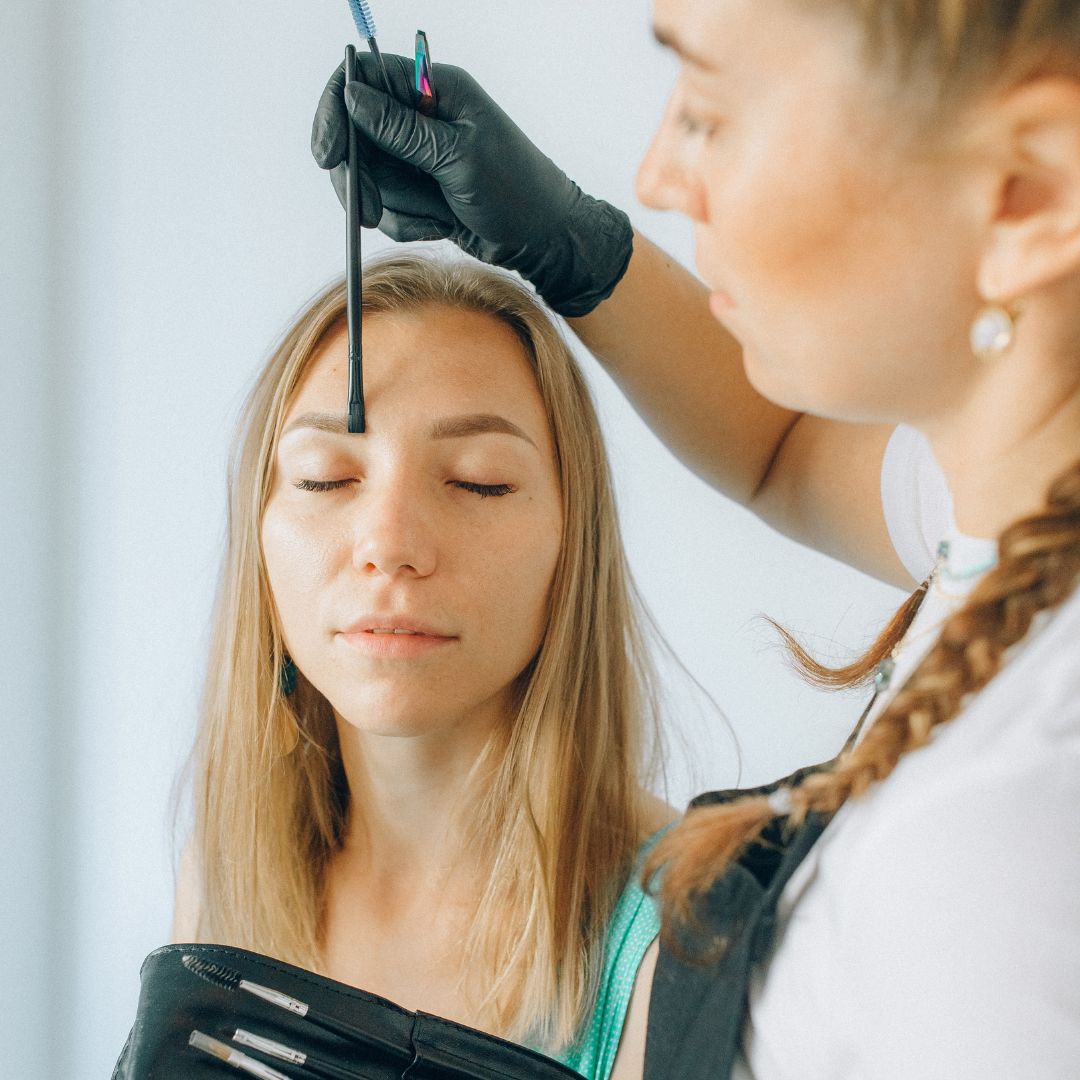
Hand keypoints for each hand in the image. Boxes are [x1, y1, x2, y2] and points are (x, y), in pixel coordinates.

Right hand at [311, 53, 631, 316]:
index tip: (327, 156)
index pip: (363, 78)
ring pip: (368, 177)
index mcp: (434, 89)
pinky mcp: (419, 191)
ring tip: (436, 215)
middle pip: (355, 134)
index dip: (336, 111)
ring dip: (394, 205)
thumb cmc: (517, 192)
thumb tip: (352, 98)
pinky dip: (408, 222)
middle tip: (366, 210)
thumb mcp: (459, 158)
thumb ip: (402, 130)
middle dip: (360, 176)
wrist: (543, 241)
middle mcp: (422, 117)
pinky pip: (387, 207)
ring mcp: (418, 156)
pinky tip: (441, 225)